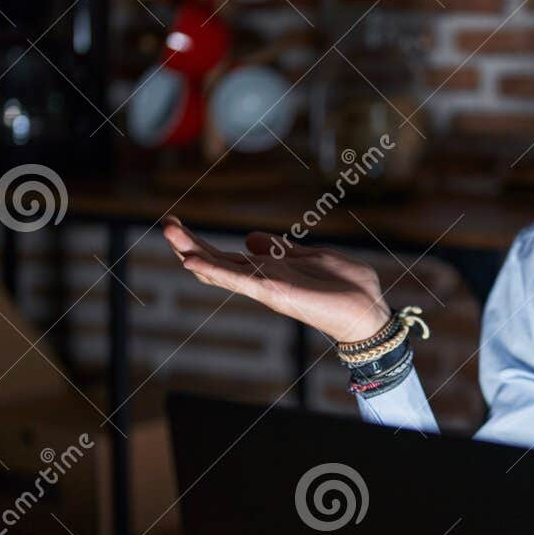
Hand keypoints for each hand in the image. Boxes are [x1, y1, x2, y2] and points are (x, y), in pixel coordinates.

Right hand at [161, 217, 391, 343]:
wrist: (367, 309)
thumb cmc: (345, 285)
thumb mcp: (311, 256)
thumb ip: (282, 249)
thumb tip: (251, 239)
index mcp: (271, 270)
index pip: (229, 258)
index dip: (204, 245)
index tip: (178, 226)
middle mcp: (264, 280)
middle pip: (220, 263)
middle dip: (192, 245)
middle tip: (166, 225)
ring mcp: (267, 287)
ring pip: (223, 270)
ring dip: (196, 253)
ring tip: (171, 234)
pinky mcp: (276, 292)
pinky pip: (241, 281)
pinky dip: (216, 272)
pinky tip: (193, 263)